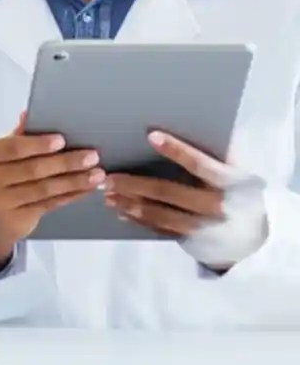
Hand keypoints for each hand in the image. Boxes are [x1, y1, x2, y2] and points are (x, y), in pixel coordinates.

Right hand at [0, 113, 104, 270]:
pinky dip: (71, 195)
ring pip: (44, 188)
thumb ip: (18, 136)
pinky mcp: (15, 219)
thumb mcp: (3, 154)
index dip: (38, 144)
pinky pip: (49, 204)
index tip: (63, 140)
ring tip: (97, 173)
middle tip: (92, 156)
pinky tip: (86, 188)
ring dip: (74, 180)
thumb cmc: (2, 176)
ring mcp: (0, 201)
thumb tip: (28, 113)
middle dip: (66, 162)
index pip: (13, 147)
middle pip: (32, 169)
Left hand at [105, 130, 265, 268]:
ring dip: (130, 204)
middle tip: (110, 177)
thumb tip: (188, 124)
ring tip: (108, 194)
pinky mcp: (192, 241)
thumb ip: (216, 155)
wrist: (256, 237)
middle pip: (169, 193)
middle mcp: (215, 206)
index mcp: (229, 183)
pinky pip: (161, 230)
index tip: (151, 136)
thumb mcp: (236, 173)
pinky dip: (139, 220)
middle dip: (136, 185)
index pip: (200, 164)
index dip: (176, 150)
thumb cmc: (240, 193)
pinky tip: (121, 211)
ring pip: (160, 215)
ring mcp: (203, 227)